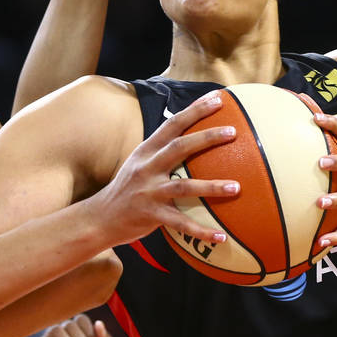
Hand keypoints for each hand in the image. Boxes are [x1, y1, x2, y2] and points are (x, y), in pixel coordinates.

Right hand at [95, 92, 239, 245]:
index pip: (172, 124)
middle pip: (179, 147)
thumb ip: (161, 152)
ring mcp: (149, 191)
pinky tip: (221, 237)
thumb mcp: (139, 164)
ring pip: (184, 186)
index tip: (218, 99)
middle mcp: (147, 168)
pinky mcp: (151, 215)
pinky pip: (181, 223)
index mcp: (146, 151)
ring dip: (212, 187)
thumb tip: (191, 137)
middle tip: (233, 132)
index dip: (195, 110)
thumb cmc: (126, 189)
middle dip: (206, 137)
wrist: (100, 217)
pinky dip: (201, 231)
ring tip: (237, 187)